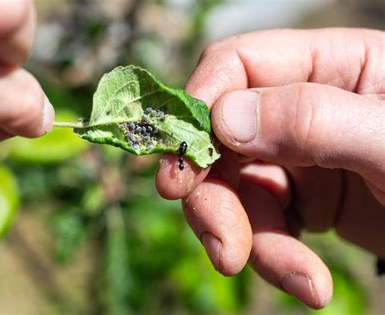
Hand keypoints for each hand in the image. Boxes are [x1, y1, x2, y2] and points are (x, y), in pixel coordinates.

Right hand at [156, 28, 384, 308]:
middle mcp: (301, 107)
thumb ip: (314, 119)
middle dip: (213, 196)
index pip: (237, 65)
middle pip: (221, 139)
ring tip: (299, 280)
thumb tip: (222, 119)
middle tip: (221, 246)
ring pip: (234, 190)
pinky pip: (262, 225)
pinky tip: (310, 284)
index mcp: (330, 65)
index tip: (180, 163)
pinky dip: (276, 258)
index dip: (199, 108)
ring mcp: (298, 156)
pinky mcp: (302, 200)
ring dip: (251, 240)